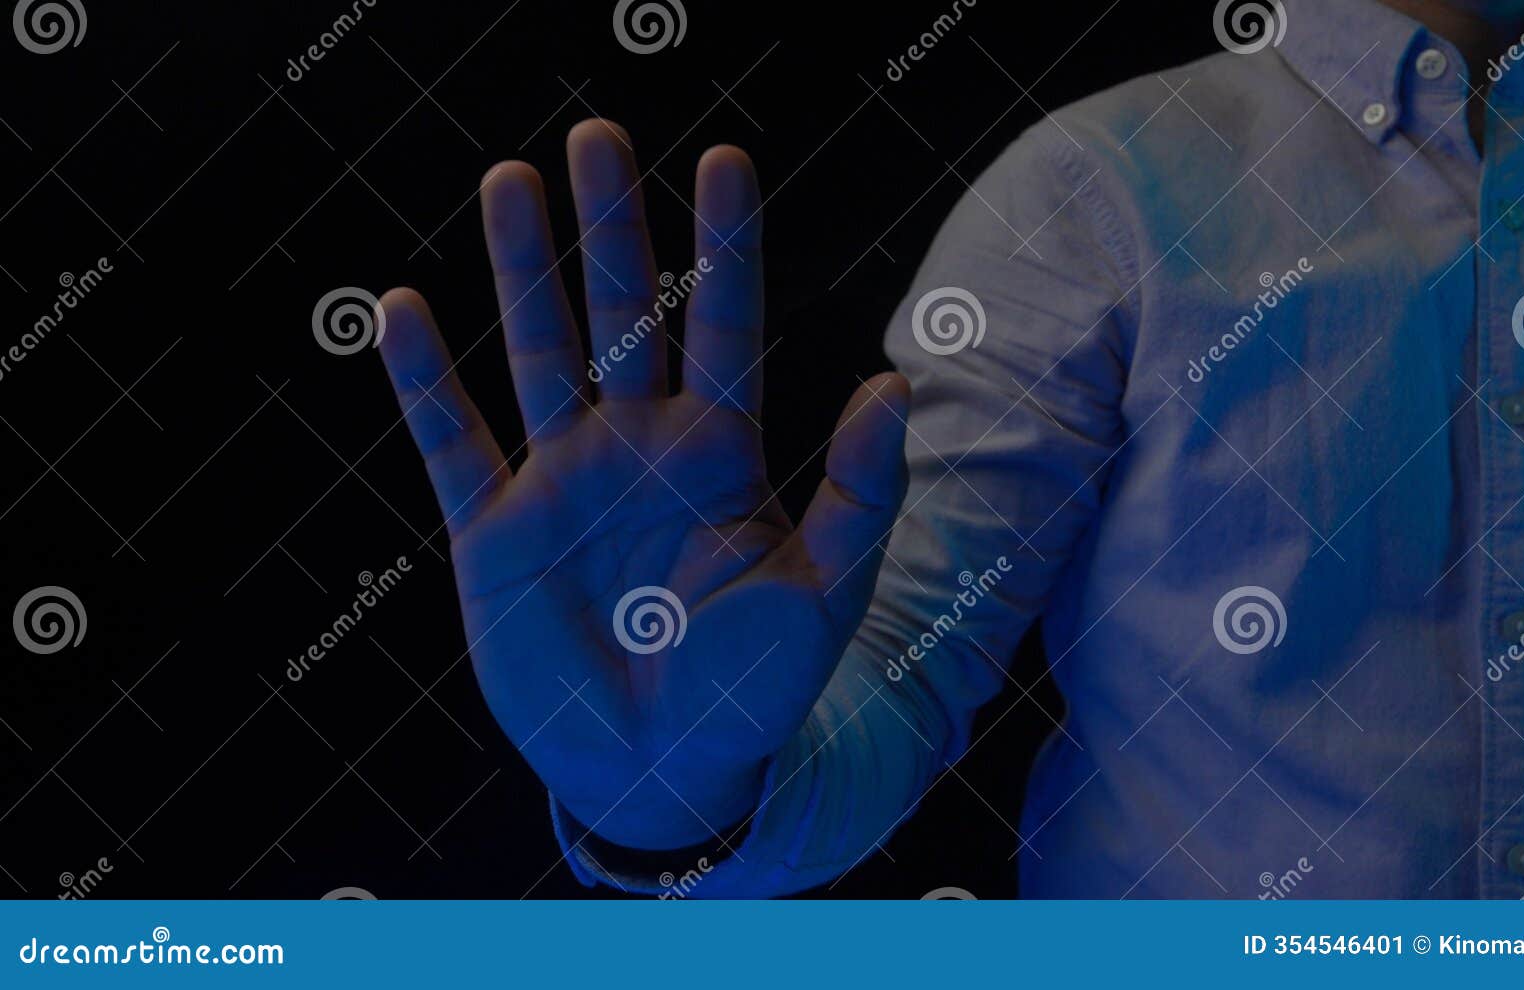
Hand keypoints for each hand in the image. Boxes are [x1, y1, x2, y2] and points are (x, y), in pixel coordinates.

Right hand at [377, 119, 908, 848]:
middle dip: (611, 225)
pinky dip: (424, 381)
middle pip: (624, 312)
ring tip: (510, 180)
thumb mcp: (824, 590)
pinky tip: (402, 311)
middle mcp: (639, 449)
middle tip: (596, 135)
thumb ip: (860, 490)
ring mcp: (563, 484)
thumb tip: (893, 381)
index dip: (725, 244)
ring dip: (522, 268)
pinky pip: (451, 442)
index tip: (725, 159)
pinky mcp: (494, 533)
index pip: (725, 323)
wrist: (667, 772)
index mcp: (721, 452)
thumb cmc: (758, 688)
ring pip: (538, 351)